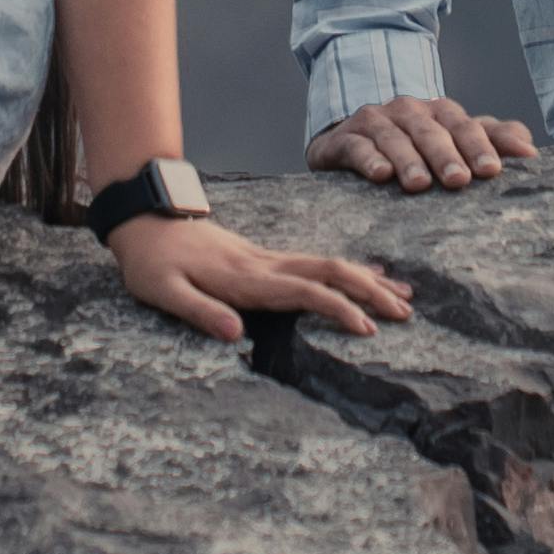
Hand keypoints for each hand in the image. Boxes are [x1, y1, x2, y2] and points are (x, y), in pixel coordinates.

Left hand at [109, 213, 411, 344]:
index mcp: (245, 278)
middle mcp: (264, 265)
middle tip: (406, 311)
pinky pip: (316, 263)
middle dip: (371, 290)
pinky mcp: (265, 258)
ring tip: (405, 294)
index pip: (304, 292)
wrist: (146, 220)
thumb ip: (198, 310)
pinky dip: (348, 270)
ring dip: (368, 279)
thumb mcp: (162, 291)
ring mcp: (267, 258)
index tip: (368, 327)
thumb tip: (234, 334)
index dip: (338, 308)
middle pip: (330, 272)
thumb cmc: (151, 263)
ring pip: (329, 264)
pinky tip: (366, 276)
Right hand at [307, 95, 542, 192]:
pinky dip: (368, 158)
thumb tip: (531, 150)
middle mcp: (407, 111)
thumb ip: (493, 140)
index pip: (463, 125)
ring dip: (408, 160)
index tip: (491, 171)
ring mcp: (375, 122)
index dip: (478, 146)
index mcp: (439, 112)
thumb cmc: (415, 146)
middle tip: (458, 181)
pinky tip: (380, 175)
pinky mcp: (343, 140)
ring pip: (394, 138)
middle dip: (446, 155)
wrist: (351, 140)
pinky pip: (357, 146)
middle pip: (430, 131)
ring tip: (418, 184)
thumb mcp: (456, 140)